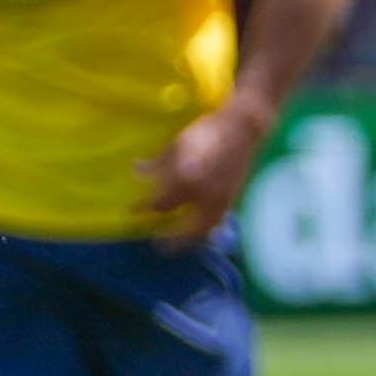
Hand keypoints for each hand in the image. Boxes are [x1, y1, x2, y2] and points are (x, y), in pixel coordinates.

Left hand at [134, 97, 274, 240]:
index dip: (145, 208)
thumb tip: (137, 172)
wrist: (242, 130)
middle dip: (169, 236)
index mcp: (186, 180)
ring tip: (177, 245)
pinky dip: (205, 230)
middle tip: (157, 243)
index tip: (133, 210)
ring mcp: (221, 200)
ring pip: (202, 229)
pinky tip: (198, 231)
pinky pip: (217, 222)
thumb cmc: (206, 132)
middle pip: (182, 225)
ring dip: (188, 240)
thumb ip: (158, 163)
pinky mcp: (233, 199)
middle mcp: (203, 196)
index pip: (161, 203)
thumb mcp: (176, 144)